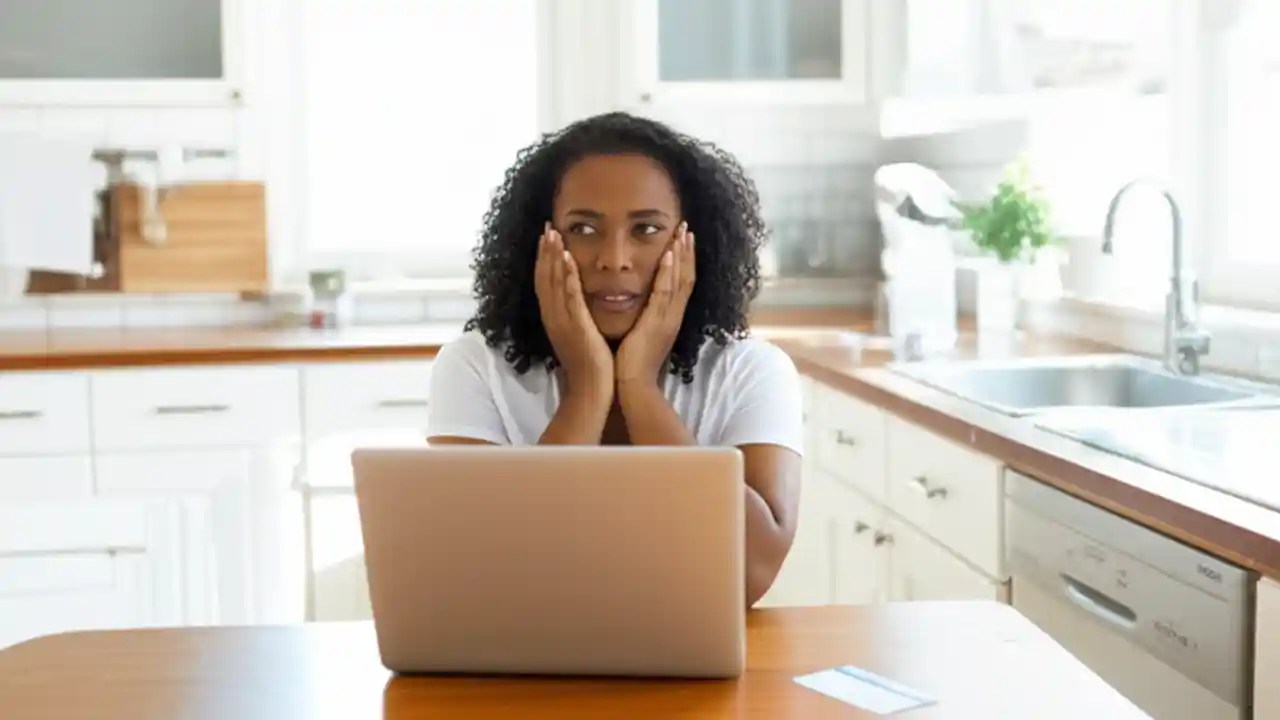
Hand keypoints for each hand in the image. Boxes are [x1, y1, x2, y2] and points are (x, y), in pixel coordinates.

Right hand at [534, 222, 613, 398]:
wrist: (591, 391)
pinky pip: (569, 297)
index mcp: (555, 320)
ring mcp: (562, 322)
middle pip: (544, 278)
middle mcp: (553, 318)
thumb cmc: (591, 368)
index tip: (546, 239)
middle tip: (547, 226)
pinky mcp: (576, 326)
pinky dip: (566, 276)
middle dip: (544, 252)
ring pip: (553, 283)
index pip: (545, 284)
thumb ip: (578, 321)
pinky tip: (566, 257)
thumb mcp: (580, 337)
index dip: (543, 261)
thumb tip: (580, 309)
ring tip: (552, 233)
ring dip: (551, 256)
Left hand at [616, 222, 695, 385]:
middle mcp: (673, 316)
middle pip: (686, 277)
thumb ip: (644, 319)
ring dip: (681, 255)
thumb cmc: (633, 364)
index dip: (684, 261)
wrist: (632, 385)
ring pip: (679, 281)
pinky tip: (668, 255)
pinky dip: (668, 273)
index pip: (681, 284)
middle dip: (687, 252)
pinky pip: (664, 294)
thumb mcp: (642, 335)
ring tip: (682, 232)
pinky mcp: (656, 324)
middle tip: (686, 227)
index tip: (683, 240)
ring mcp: (667, 319)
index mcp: (669, 318)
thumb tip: (640, 307)